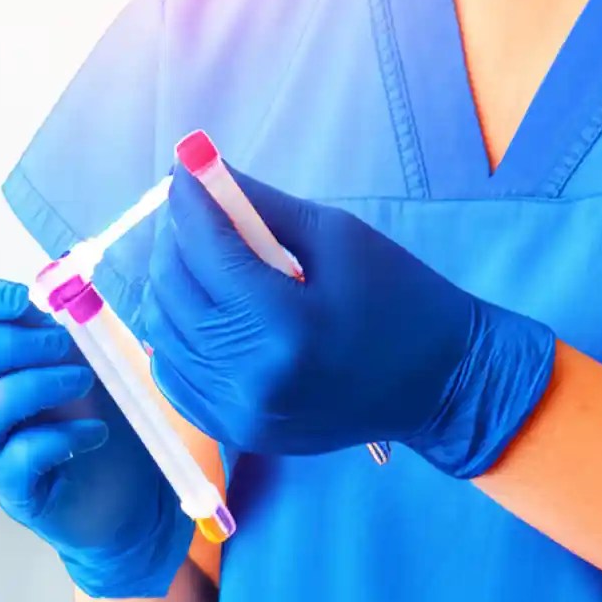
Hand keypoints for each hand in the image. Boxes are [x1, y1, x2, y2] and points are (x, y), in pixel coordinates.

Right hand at [0, 277, 192, 596]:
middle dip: (12, 343)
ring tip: (83, 384)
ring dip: (36, 386)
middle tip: (64, 347)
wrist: (125, 488)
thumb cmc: (90, 412)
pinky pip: (17, 456)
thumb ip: (59, 321)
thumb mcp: (77, 354)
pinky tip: (91, 433)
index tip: (22, 299)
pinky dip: (61, 437)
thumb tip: (57, 286)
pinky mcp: (6, 488)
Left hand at [142, 168, 555, 477]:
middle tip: (187, 211)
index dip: (188, 204)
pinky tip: (194, 307)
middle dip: (172, 240)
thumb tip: (197, 170)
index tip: (182, 171)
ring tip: (191, 255)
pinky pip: (171, 374)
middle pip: (172, 292)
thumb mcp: (337, 236)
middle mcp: (250, 376)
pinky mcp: (234, 431)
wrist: (440, 384)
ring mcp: (237, 412)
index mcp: (285, 324)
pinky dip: (171, 334)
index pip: (207, 252)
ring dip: (165, 285)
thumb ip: (259, 205)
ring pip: (161, 333)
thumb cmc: (398, 299)